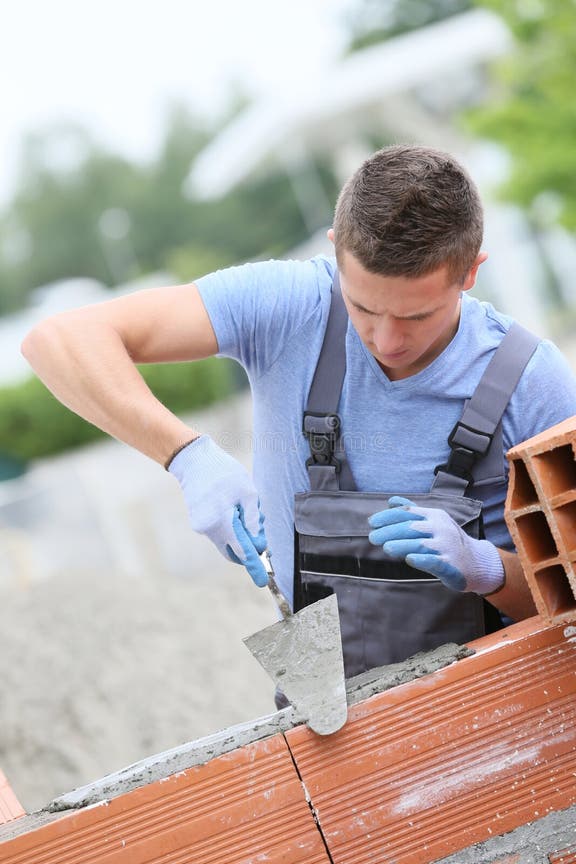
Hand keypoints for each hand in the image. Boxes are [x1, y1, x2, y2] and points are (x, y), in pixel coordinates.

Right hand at [168, 436, 267, 586]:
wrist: (194, 461)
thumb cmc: (224, 473)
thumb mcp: (248, 492)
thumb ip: (254, 521)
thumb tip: (258, 544)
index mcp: (222, 522)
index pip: (242, 551)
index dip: (254, 566)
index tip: (262, 581)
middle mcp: (208, 529)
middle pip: (233, 551)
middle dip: (248, 547)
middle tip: (258, 530)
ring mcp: (201, 527)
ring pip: (226, 541)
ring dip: (239, 533)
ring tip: (243, 508)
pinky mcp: (198, 523)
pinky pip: (219, 532)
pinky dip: (230, 527)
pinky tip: (233, 507)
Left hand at [368, 496, 503, 594]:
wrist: (475, 561)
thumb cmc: (447, 540)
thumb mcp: (433, 521)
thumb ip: (413, 511)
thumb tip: (391, 501)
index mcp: (434, 515)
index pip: (408, 512)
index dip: (388, 516)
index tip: (372, 522)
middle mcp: (441, 528)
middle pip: (411, 527)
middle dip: (389, 531)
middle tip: (373, 537)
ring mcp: (446, 546)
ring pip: (420, 543)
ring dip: (402, 545)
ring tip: (386, 547)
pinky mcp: (450, 564)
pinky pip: (434, 561)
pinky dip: (421, 559)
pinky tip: (409, 559)